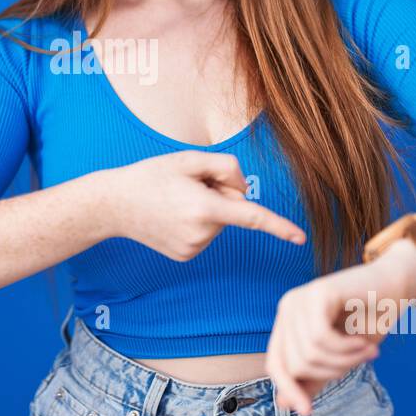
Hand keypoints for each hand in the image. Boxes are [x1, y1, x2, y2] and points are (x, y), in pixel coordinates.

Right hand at [100, 151, 306, 261]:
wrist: (115, 205)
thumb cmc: (152, 176)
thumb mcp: (189, 159)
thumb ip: (227, 167)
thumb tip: (243, 193)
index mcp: (205, 208)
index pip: (251, 217)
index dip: (279, 227)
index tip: (300, 238)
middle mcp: (201, 234)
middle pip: (232, 209)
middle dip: (219, 195)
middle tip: (184, 187)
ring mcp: (193, 249)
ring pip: (219, 223)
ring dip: (206, 209)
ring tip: (174, 202)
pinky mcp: (186, 256)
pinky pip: (206, 234)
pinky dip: (196, 223)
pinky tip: (171, 217)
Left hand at [265, 249, 415, 415]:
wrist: (397, 288)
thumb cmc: (369, 321)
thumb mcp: (338, 357)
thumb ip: (312, 377)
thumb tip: (283, 404)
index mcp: (288, 323)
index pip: (275, 365)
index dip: (288, 390)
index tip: (308, 412)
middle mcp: (288, 309)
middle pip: (295, 364)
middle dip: (331, 372)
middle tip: (360, 361)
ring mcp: (300, 299)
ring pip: (309, 354)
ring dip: (344, 361)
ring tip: (366, 351)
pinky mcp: (317, 292)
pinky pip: (321, 338)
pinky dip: (346, 349)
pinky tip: (364, 343)